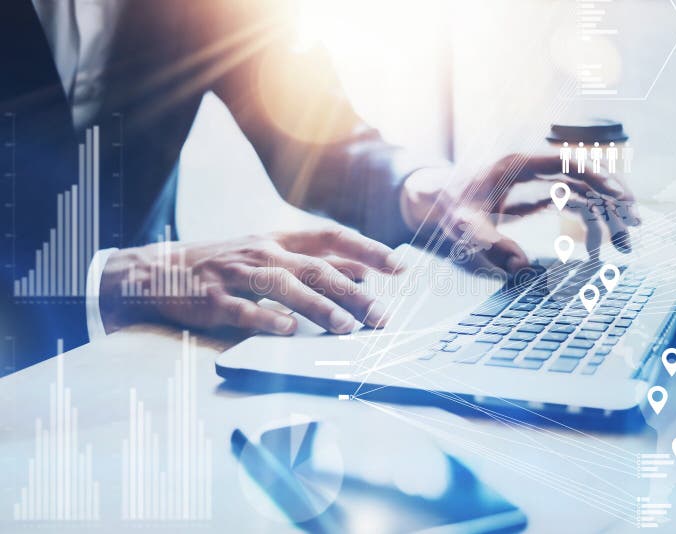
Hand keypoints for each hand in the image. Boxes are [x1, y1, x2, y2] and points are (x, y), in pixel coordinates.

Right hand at [98, 226, 402, 334]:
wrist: (157, 270)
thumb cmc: (223, 264)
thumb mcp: (269, 254)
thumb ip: (314, 262)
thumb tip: (365, 271)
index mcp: (278, 240)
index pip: (332, 238)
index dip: (368, 250)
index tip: (400, 266)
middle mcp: (263, 252)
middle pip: (318, 268)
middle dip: (355, 292)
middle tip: (383, 315)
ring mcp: (237, 275)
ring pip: (286, 288)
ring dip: (320, 307)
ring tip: (347, 327)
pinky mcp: (213, 300)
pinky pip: (244, 310)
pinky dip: (268, 319)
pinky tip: (289, 330)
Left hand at [400, 153, 638, 271]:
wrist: (430, 200)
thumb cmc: (446, 207)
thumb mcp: (465, 226)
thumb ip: (491, 243)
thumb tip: (520, 266)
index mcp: (516, 164)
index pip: (568, 162)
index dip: (599, 178)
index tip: (622, 199)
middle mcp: (531, 167)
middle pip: (583, 175)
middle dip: (613, 198)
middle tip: (635, 226)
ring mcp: (535, 180)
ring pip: (581, 189)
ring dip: (606, 211)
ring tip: (626, 240)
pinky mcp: (535, 193)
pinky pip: (571, 200)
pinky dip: (590, 216)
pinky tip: (606, 236)